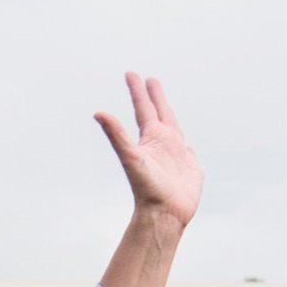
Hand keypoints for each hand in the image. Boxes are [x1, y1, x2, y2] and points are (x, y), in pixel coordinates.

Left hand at [95, 72, 200, 231]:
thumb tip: (97, 113)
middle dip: (154, 96)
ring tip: (165, 105)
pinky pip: (188, 151)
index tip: (132, 74)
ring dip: (169, 116)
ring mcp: (176, 155)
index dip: (137, 91)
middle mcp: (162, 144)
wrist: (164, 213)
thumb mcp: (131, 157)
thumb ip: (116, 134)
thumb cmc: (146, 187)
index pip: (142, 109)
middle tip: (149, 79)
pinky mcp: (189, 166)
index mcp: (150, 139)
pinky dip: (186, 145)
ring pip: (173, 128)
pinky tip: (184, 145)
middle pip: (158, 113)